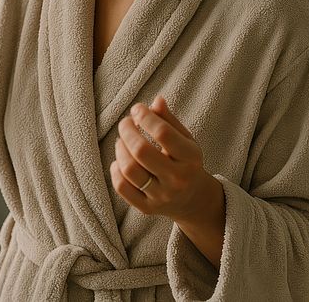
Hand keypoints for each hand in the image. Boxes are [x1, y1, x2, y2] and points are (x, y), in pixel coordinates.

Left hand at [111, 96, 219, 223]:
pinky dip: (115, 170)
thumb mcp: (185, 139)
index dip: (146, 117)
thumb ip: (169, 120)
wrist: (193, 200)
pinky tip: (119, 161)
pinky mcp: (147, 208)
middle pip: (142, 151)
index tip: (137, 109)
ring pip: (129, 169)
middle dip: (127, 131)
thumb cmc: (186, 162)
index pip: (163, 133)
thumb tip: (155, 100)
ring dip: (120, 149)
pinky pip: (122, 188)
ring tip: (121, 140)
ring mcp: (162, 196)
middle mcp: (177, 179)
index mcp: (190, 157)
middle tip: (125, 122)